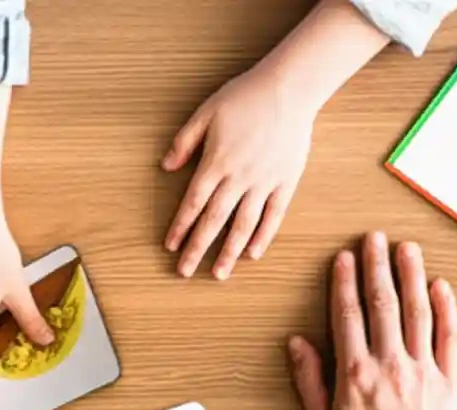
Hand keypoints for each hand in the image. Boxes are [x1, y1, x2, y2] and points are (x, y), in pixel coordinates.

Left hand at [161, 64, 314, 278]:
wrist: (289, 89)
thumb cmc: (245, 96)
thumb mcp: (206, 112)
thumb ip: (185, 141)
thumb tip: (166, 166)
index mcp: (216, 162)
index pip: (193, 203)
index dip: (181, 227)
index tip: (171, 247)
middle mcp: (239, 178)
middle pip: (214, 221)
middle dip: (198, 248)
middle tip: (185, 272)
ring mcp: (264, 182)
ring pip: (244, 225)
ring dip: (230, 252)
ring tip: (219, 273)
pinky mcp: (286, 182)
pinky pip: (273, 216)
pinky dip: (263, 236)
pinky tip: (253, 254)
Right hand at [288, 231, 456, 409]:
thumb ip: (310, 383)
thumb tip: (298, 344)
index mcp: (355, 377)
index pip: (348, 316)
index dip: (344, 283)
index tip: (343, 258)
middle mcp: (391, 367)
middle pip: (383, 305)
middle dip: (376, 268)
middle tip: (373, 239)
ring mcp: (424, 373)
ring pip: (417, 313)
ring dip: (411, 277)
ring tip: (406, 249)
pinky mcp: (450, 385)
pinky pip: (450, 338)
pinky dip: (446, 310)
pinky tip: (441, 287)